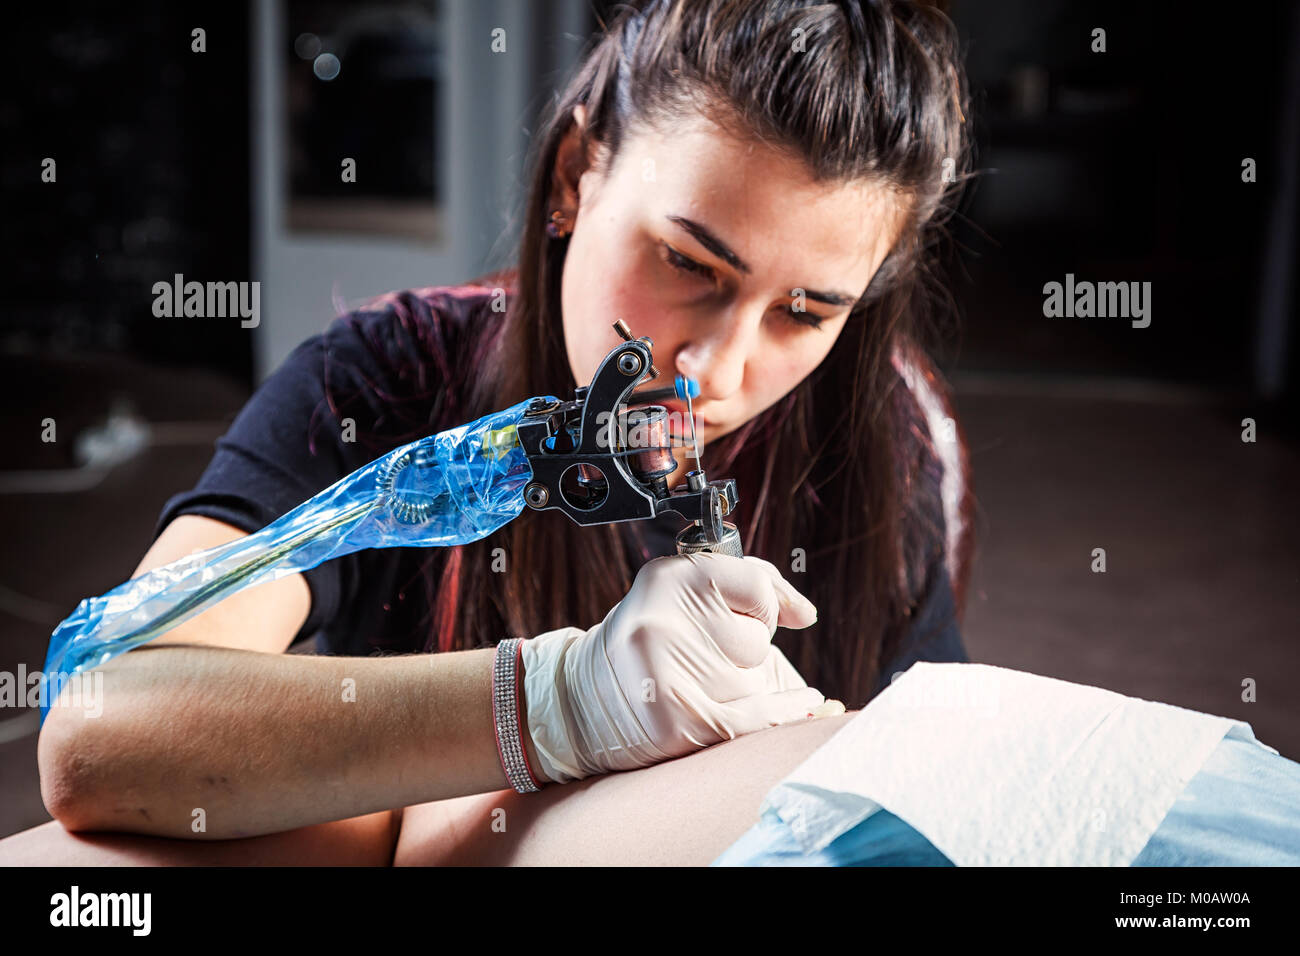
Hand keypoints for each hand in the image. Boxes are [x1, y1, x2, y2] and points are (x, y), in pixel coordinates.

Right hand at [520, 552, 843, 782]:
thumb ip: (751, 586)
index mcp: (668, 577)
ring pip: (753, 680)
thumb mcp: (682, 590)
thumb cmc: (646, 639)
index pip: (757, 586)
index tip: (749, 614)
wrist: (580, 698)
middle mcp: (663, 621)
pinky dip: (785, 712)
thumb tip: (806, 614)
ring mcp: (666, 673)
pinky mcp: (675, 720)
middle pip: (757, 640)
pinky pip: (756, 717)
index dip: (761, 605)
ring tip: (696, 680)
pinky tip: (803, 703)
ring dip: (742, 685)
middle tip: (702, 653)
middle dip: (746, 649)